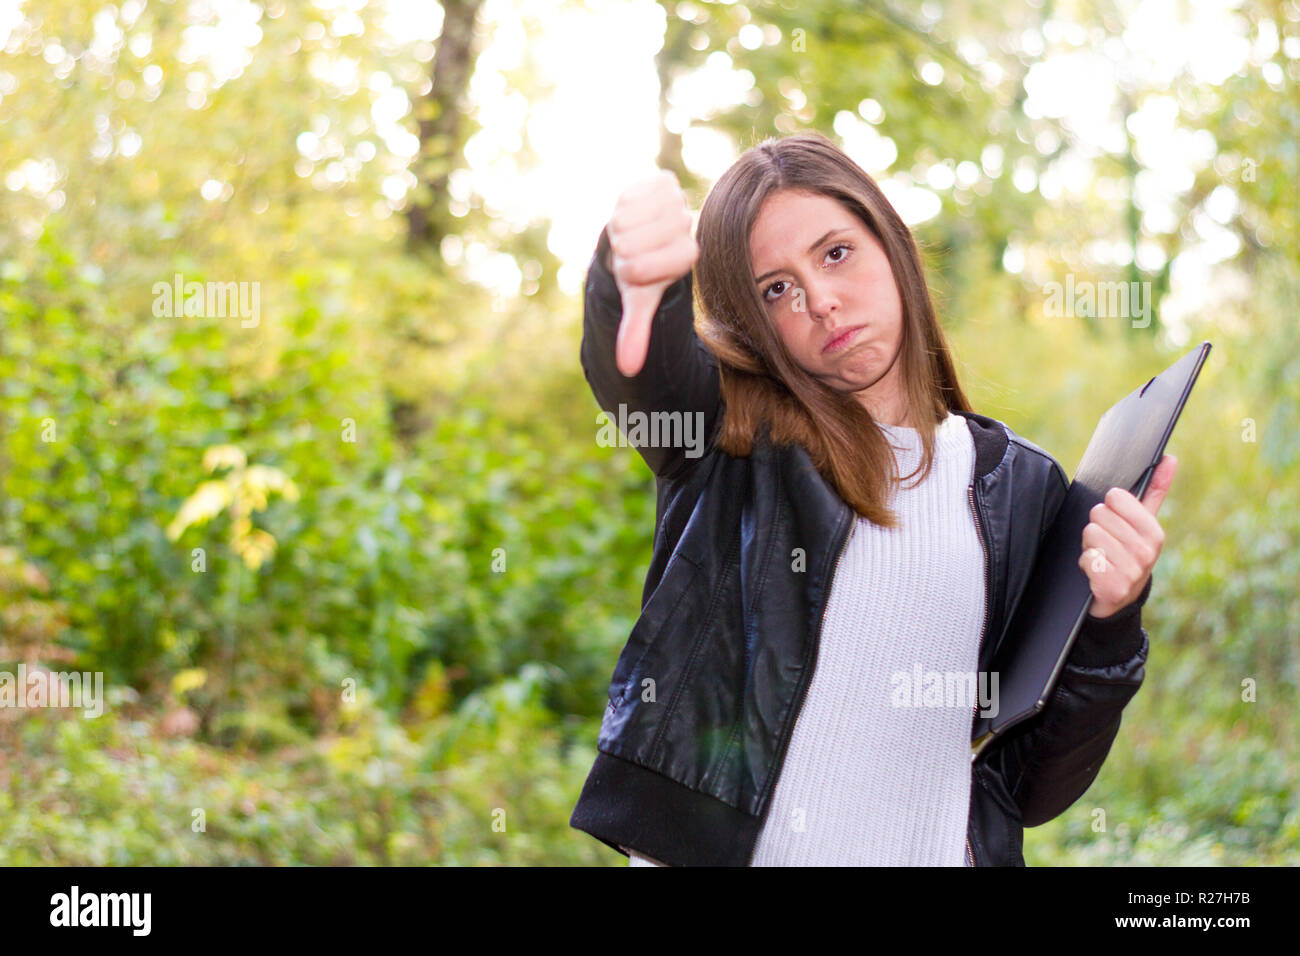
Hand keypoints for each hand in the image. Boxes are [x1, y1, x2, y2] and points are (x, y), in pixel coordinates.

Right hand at [606, 170, 698, 376]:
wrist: (642, 236)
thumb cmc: (641, 272)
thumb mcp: (638, 300)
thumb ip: (636, 331)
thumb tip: (628, 369)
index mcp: (687, 256)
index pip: (642, 268)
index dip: (629, 270)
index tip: (633, 270)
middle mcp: (688, 228)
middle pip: (632, 244)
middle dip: (623, 249)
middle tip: (631, 248)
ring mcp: (678, 202)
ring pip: (627, 219)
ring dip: (620, 228)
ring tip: (630, 232)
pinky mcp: (663, 181)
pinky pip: (627, 196)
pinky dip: (621, 207)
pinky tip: (632, 213)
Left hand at [1080, 454, 1177, 618]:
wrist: (1120, 599)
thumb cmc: (1128, 553)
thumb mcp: (1143, 524)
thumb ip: (1155, 490)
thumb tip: (1169, 458)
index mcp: (1155, 533)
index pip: (1116, 496)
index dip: (1108, 508)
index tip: (1115, 523)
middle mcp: (1147, 552)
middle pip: (1098, 515)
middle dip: (1097, 528)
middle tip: (1107, 544)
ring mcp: (1131, 571)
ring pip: (1090, 534)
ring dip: (1089, 546)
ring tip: (1102, 557)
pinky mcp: (1112, 586)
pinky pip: (1086, 558)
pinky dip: (1085, 564)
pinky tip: (1096, 572)